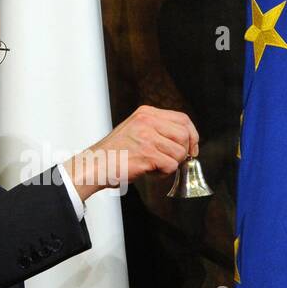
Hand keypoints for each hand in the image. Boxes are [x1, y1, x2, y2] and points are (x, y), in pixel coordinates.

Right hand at [61, 104, 198, 201]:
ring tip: (155, 167)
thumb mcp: (136, 130)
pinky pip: (170, 165)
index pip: (182, 118)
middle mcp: (147, 121)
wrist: (94, 165)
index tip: (192, 148)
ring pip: (180, 152)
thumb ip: (158, 131)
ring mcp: (147, 136)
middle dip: (185, 152)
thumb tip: (185, 142)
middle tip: (174, 161)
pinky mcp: (147, 154)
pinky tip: (149, 172)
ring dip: (171, 164)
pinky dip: (163, 174)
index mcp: (146, 113)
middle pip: (185, 135)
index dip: (192, 134)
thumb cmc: (114, 153)